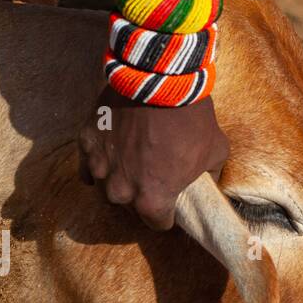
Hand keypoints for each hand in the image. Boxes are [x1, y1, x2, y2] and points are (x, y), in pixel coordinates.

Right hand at [78, 86, 228, 229]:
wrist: (162, 79)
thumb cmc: (191, 118)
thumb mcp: (215, 151)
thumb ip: (209, 175)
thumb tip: (208, 183)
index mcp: (152, 201)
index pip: (157, 223)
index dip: (166, 213)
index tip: (171, 200)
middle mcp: (120, 192)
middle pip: (127, 207)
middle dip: (139, 196)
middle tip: (151, 175)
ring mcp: (99, 167)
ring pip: (104, 187)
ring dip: (116, 180)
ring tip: (129, 162)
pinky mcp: (87, 143)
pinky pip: (88, 164)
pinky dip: (97, 161)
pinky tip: (109, 151)